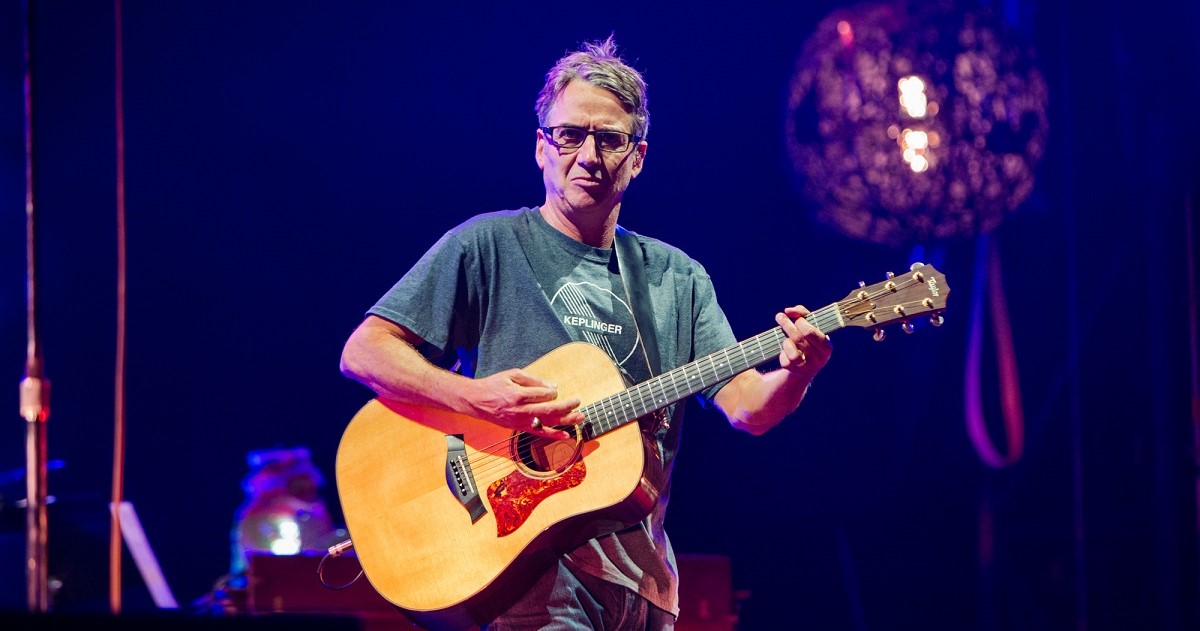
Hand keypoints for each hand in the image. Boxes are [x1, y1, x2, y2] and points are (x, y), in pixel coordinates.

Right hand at [462, 369, 580, 439]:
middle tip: (578, 401)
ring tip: (580, 417)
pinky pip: (539, 433)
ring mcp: (520, 421)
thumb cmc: (495, 385)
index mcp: (518, 395)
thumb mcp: (512, 374)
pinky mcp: (520, 428)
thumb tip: (553, 387)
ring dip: (566, 420)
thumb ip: (533, 380)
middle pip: (549, 410)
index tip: (554, 390)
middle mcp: (520, 410)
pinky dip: (554, 435)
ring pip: (547, 423)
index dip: (552, 392)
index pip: (543, 394)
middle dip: (566, 406)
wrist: (477, 401)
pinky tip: (567, 435)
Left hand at [775, 305, 831, 376]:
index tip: (796, 318)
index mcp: (826, 347)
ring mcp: (807, 367)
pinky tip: (785, 351)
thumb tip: (789, 310)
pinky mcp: (796, 371)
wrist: (806, 364)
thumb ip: (802, 314)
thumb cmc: (808, 340)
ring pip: (792, 353)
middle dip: (787, 325)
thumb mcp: (810, 326)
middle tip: (779, 316)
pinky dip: (783, 353)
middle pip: (798, 339)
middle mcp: (819, 358)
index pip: (810, 332)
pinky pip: (785, 361)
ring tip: (786, 338)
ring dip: (786, 342)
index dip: (800, 322)